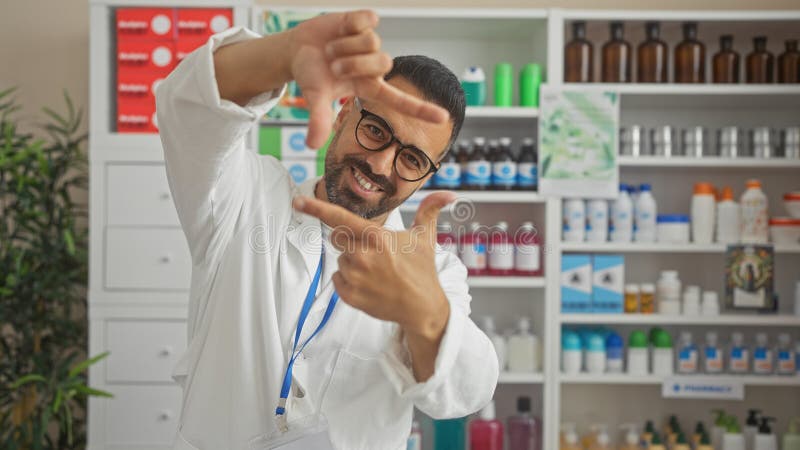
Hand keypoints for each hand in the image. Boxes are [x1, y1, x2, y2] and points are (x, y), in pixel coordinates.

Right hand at [286, 10, 447, 147]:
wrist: (298, 48)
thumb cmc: (311, 75)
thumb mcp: (314, 97)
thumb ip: (318, 119)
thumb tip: (312, 145)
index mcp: (369, 87)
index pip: (402, 102)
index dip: (422, 110)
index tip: (443, 118)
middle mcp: (375, 67)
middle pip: (384, 61)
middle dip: (353, 63)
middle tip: (333, 65)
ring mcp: (371, 44)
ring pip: (372, 41)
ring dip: (345, 46)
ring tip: (331, 49)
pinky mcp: (366, 22)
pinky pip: (367, 20)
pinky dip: (349, 25)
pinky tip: (341, 29)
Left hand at [292, 192, 455, 340]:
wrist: (422, 308)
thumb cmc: (422, 270)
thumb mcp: (426, 237)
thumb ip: (431, 210)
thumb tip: (450, 195)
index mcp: (377, 238)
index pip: (340, 219)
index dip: (316, 208)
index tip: (297, 201)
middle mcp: (363, 256)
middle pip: (337, 238)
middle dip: (351, 241)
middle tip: (374, 252)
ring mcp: (355, 277)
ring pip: (340, 259)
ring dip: (353, 262)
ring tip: (377, 271)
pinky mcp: (350, 296)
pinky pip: (338, 279)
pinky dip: (349, 280)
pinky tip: (370, 284)